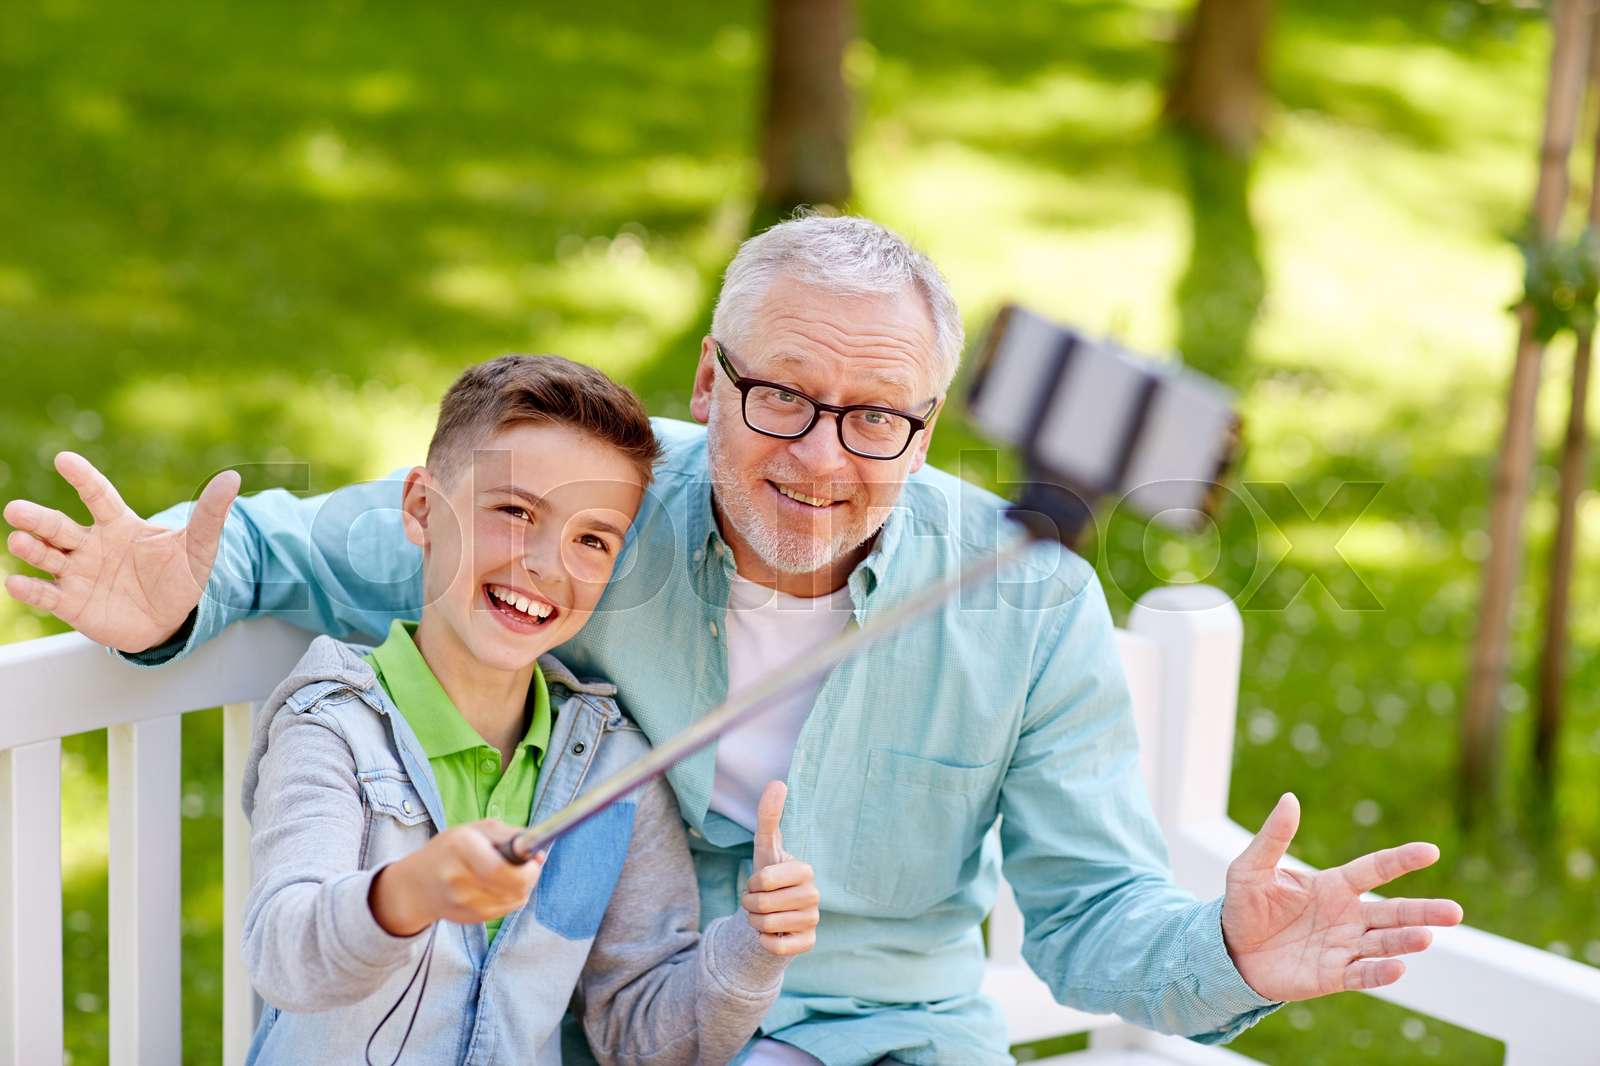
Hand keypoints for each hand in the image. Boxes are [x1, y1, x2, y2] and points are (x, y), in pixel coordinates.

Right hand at [2, 451, 238, 652]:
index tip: (64, 459)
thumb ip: (210, 514)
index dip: (83, 477)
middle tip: (16, 510)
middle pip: (60, 526)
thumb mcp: (199, 547)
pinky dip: (30, 589)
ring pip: (47, 556)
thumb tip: (232, 478)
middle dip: (37, 519)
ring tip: (18, 540)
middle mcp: (91, 545)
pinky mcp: (72, 603)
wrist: (171, 620)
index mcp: (119, 525)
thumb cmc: (180, 577)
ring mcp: (78, 573)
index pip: (98, 495)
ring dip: (31, 548)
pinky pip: (47, 595)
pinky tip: (15, 582)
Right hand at [369, 820, 545, 936]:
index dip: (527, 868)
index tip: (534, 860)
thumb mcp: (476, 830)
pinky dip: (509, 898)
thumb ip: (510, 835)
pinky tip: (497, 887)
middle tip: (529, 867)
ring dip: (521, 888)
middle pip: (512, 888)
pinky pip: (505, 910)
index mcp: (460, 847)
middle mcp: (458, 877)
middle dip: (529, 877)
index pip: (502, 868)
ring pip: (513, 901)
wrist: (416, 886)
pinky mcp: (470, 919)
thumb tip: (539, 853)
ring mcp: (463, 902)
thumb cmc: (450, 850)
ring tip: (509, 875)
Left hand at [740, 781, 817, 956]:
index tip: (759, 882)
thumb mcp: (764, 847)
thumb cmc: (769, 877)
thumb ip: (768, 816)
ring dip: (755, 923)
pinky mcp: (808, 944)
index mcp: (805, 871)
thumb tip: (777, 782)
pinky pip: (776, 948)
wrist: (773, 914)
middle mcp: (814, 895)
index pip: (765, 879)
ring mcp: (813, 921)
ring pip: (767, 926)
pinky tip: (772, 934)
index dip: (753, 883)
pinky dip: (765, 942)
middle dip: (750, 905)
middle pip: (763, 904)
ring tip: (764, 916)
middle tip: (756, 902)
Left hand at [1221, 793, 1463, 1001]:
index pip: (1374, 869)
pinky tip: (1399, 968)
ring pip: (1383, 943)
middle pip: (1393, 912)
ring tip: (1426, 937)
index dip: (1401, 860)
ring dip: (1405, 941)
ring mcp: (1343, 946)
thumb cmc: (1244, 905)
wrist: (1229, 950)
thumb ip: (1274, 837)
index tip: (1431, 851)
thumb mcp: (1252, 867)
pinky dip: (1380, 973)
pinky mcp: (1332, 976)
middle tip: (1455, 912)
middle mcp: (1346, 916)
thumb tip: (1289, 799)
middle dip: (1423, 912)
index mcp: (1333, 885)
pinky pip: (1362, 974)